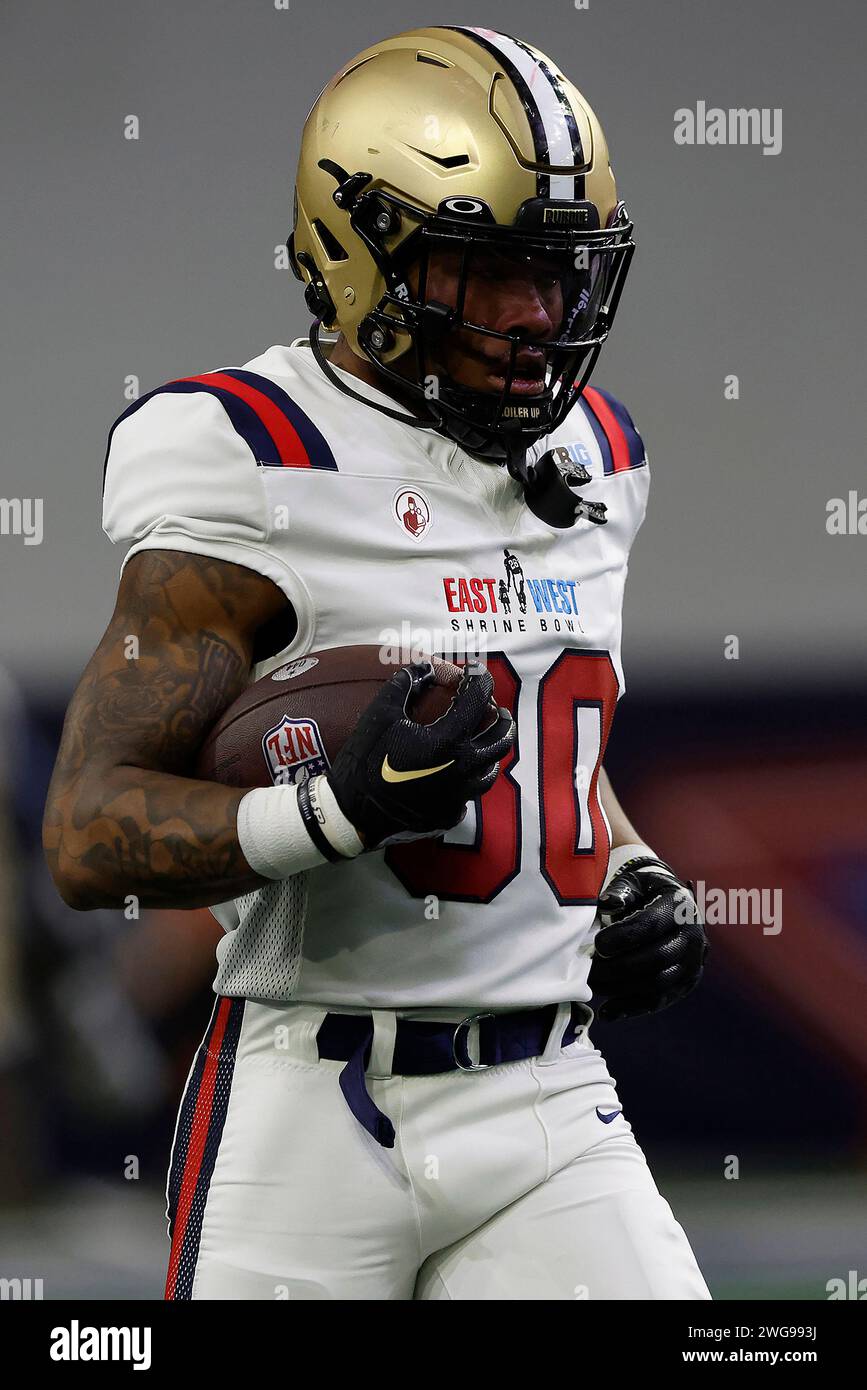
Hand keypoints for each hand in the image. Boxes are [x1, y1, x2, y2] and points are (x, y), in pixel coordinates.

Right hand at [326, 659, 514, 850]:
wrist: (352, 812)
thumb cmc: (365, 759)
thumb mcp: (380, 713)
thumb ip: (406, 683)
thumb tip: (425, 668)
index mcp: (448, 741)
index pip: (477, 700)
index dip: (479, 679)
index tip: (475, 671)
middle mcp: (463, 769)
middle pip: (501, 738)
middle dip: (500, 717)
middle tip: (492, 707)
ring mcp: (460, 796)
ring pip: (491, 769)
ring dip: (489, 749)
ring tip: (480, 739)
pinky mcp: (450, 815)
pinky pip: (469, 794)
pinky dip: (468, 778)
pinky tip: (456, 772)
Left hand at [588, 855, 707, 1021]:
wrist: (671, 904)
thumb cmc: (645, 892)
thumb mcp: (633, 882)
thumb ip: (620, 892)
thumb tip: (606, 903)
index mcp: (678, 906)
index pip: (651, 925)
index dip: (623, 937)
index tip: (598, 944)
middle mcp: (691, 936)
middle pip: (656, 958)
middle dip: (618, 967)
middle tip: (589, 970)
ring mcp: (693, 962)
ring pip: (658, 983)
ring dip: (622, 988)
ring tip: (593, 986)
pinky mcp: (686, 983)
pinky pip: (660, 1001)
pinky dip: (632, 1009)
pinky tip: (607, 1012)